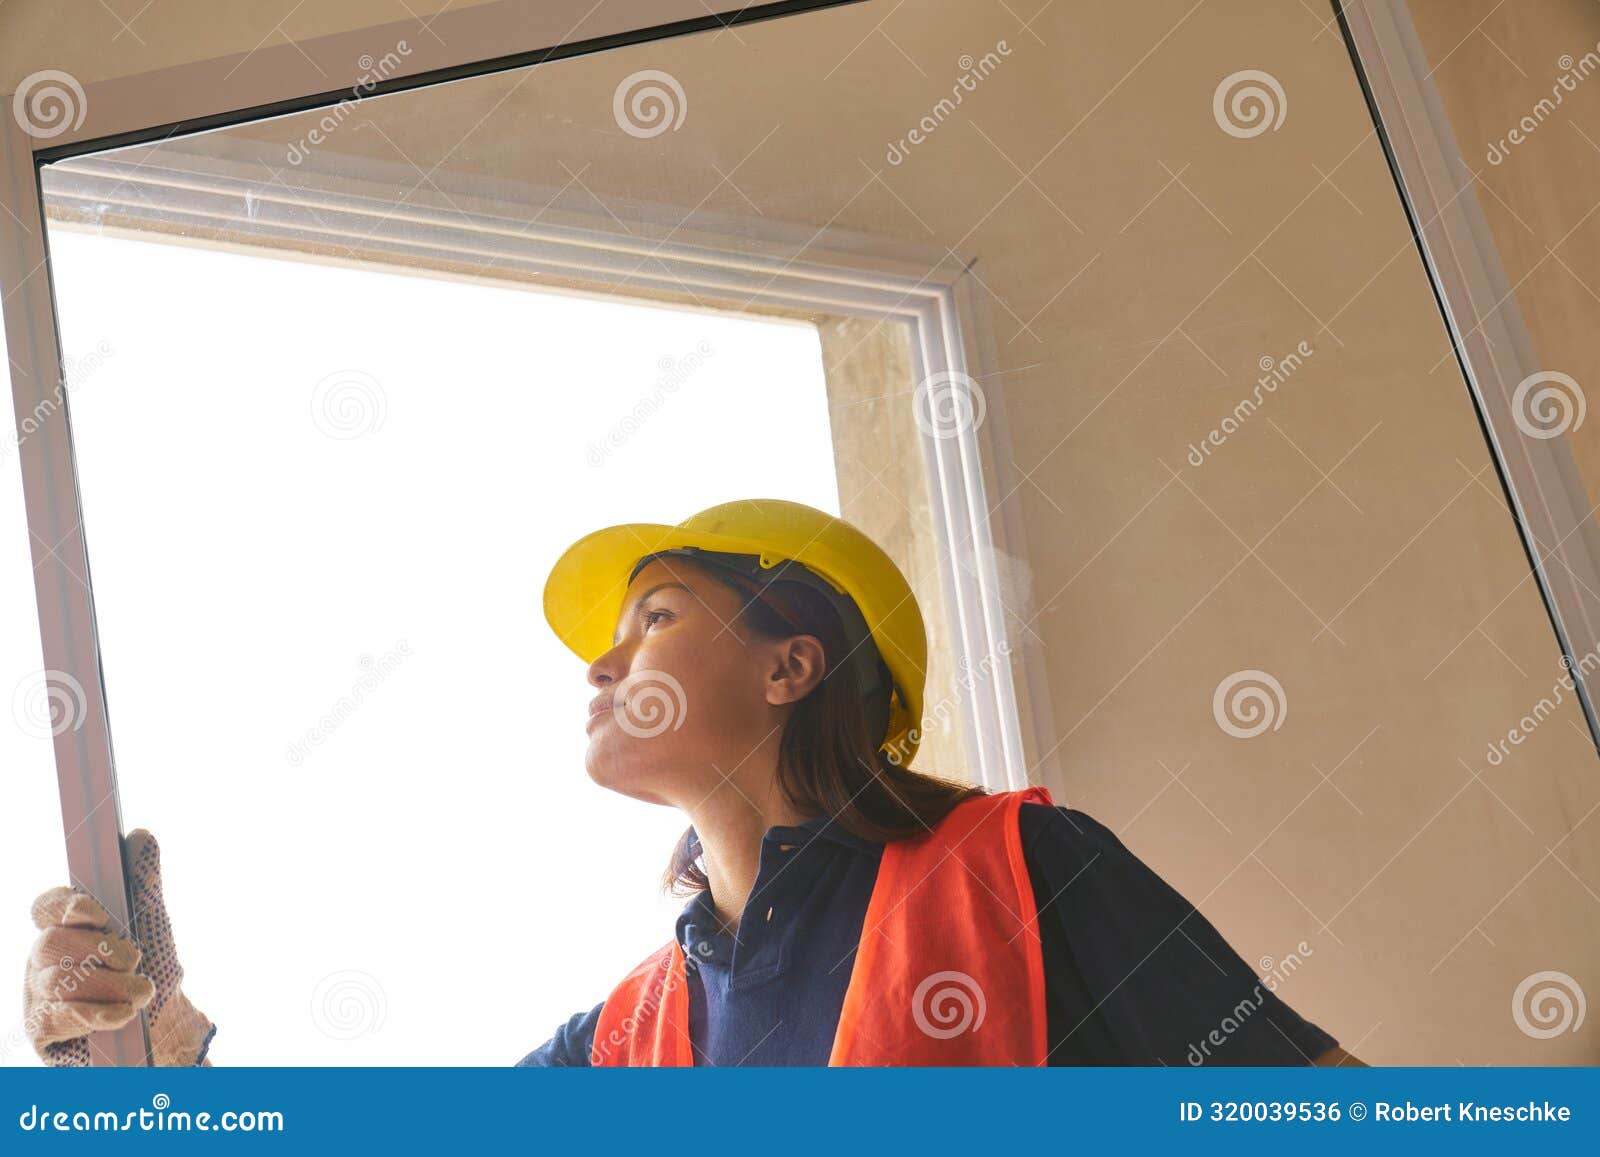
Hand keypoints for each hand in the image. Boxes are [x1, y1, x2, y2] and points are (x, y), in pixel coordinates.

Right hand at [22, 829, 214, 1065]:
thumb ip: (143, 882)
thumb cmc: (152, 968)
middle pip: (50, 944)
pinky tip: (121, 1014)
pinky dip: (95, 1013)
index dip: (65, 906)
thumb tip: (141, 835)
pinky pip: (55, 1018)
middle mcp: (44, 959)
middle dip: (98, 951)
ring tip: (141, 992)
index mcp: (67, 927)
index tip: (99, 914)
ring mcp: (38, 995)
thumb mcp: (152, 922)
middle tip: (134, 960)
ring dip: (108, 986)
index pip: (46, 907)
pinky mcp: (42, 1031)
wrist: (164, 1024)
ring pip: (55, 983)